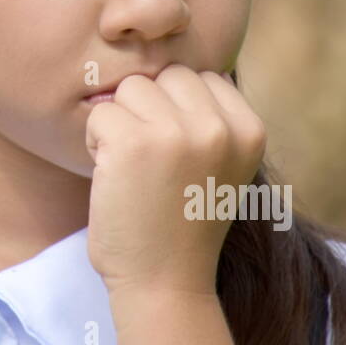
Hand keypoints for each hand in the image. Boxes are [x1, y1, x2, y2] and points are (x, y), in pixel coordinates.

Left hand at [84, 64, 266, 296]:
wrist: (164, 283)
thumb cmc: (183, 222)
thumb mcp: (221, 164)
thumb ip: (212, 117)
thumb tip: (173, 61)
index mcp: (250, 129)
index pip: (202, 76)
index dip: (177, 108)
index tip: (176, 155)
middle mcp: (219, 127)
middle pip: (167, 75)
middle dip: (149, 109)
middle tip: (150, 160)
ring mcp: (177, 133)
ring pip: (131, 88)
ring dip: (121, 122)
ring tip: (132, 167)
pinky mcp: (132, 143)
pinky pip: (101, 114)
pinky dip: (96, 142)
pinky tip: (113, 176)